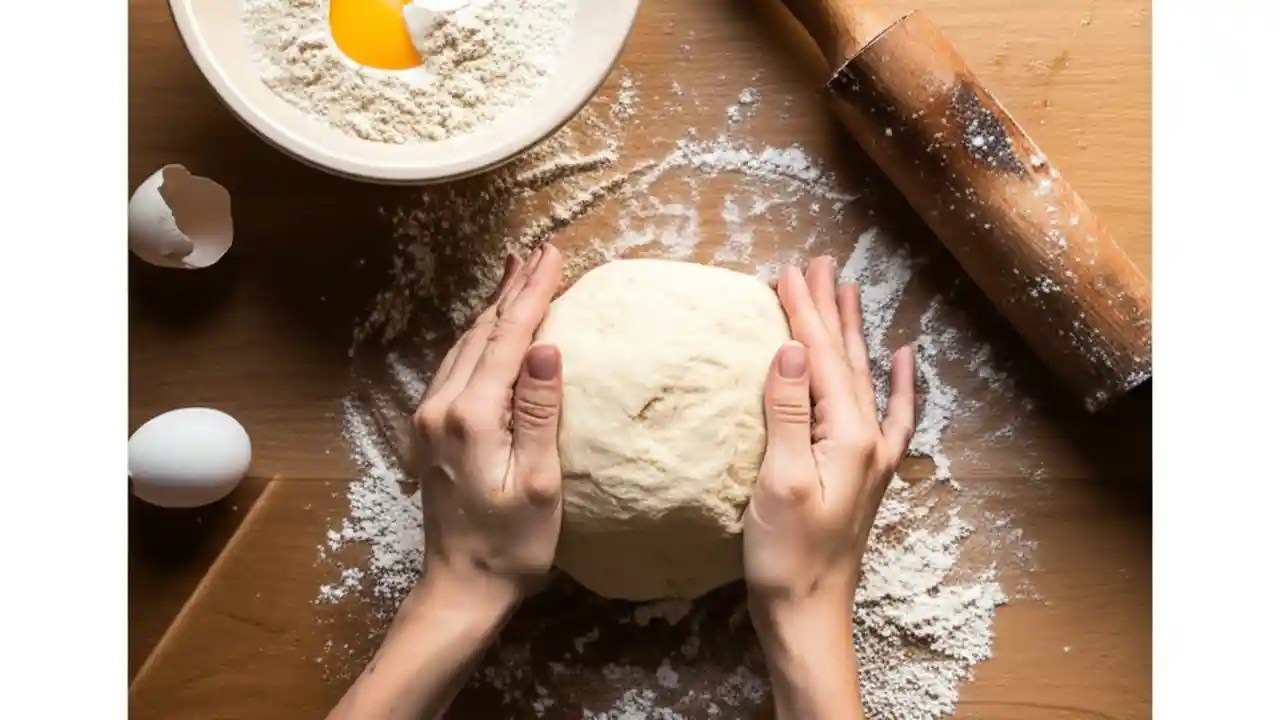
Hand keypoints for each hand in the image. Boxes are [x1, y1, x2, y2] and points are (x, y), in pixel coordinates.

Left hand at [411, 244, 566, 600]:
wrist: (460, 588)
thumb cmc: (511, 546)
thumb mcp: (539, 482)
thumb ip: (540, 411)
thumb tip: (546, 347)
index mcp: (471, 416)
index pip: (509, 338)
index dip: (533, 292)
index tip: (553, 254)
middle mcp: (441, 407)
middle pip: (482, 332)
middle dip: (512, 289)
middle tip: (539, 251)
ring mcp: (429, 418)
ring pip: (465, 345)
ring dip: (493, 308)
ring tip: (515, 274)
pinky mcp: (429, 430)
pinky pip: (456, 366)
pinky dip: (479, 337)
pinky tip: (491, 330)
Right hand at [744, 256, 915, 719]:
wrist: (808, 614)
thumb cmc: (787, 556)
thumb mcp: (779, 482)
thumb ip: (787, 412)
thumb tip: (790, 350)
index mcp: (847, 436)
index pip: (821, 358)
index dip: (802, 313)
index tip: (785, 272)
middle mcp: (867, 439)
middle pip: (846, 359)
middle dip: (829, 309)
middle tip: (817, 263)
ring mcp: (870, 457)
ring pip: (862, 376)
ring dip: (852, 332)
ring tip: (847, 290)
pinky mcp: (863, 474)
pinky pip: (887, 413)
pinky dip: (895, 382)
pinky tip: (902, 358)